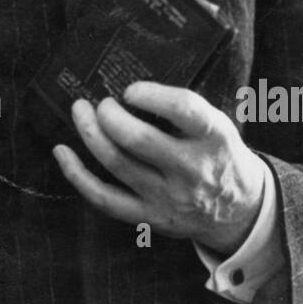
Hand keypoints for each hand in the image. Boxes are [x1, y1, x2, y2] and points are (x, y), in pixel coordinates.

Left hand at [53, 82, 268, 255]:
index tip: (131, 89)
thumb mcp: (218, 125)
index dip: (153, 95)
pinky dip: (77, 175)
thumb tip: (129, 87)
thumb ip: (183, 109)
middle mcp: (192, 169)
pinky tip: (61, 152)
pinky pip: (105, 198)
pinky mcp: (150, 216)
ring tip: (80, 112)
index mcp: (214, 138)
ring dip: (90, 134)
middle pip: (140, 140)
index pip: (185, 111)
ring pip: (118, 165)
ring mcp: (169, 197)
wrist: (241, 211)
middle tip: (101, 103)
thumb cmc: (220, 154)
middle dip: (110, 116)